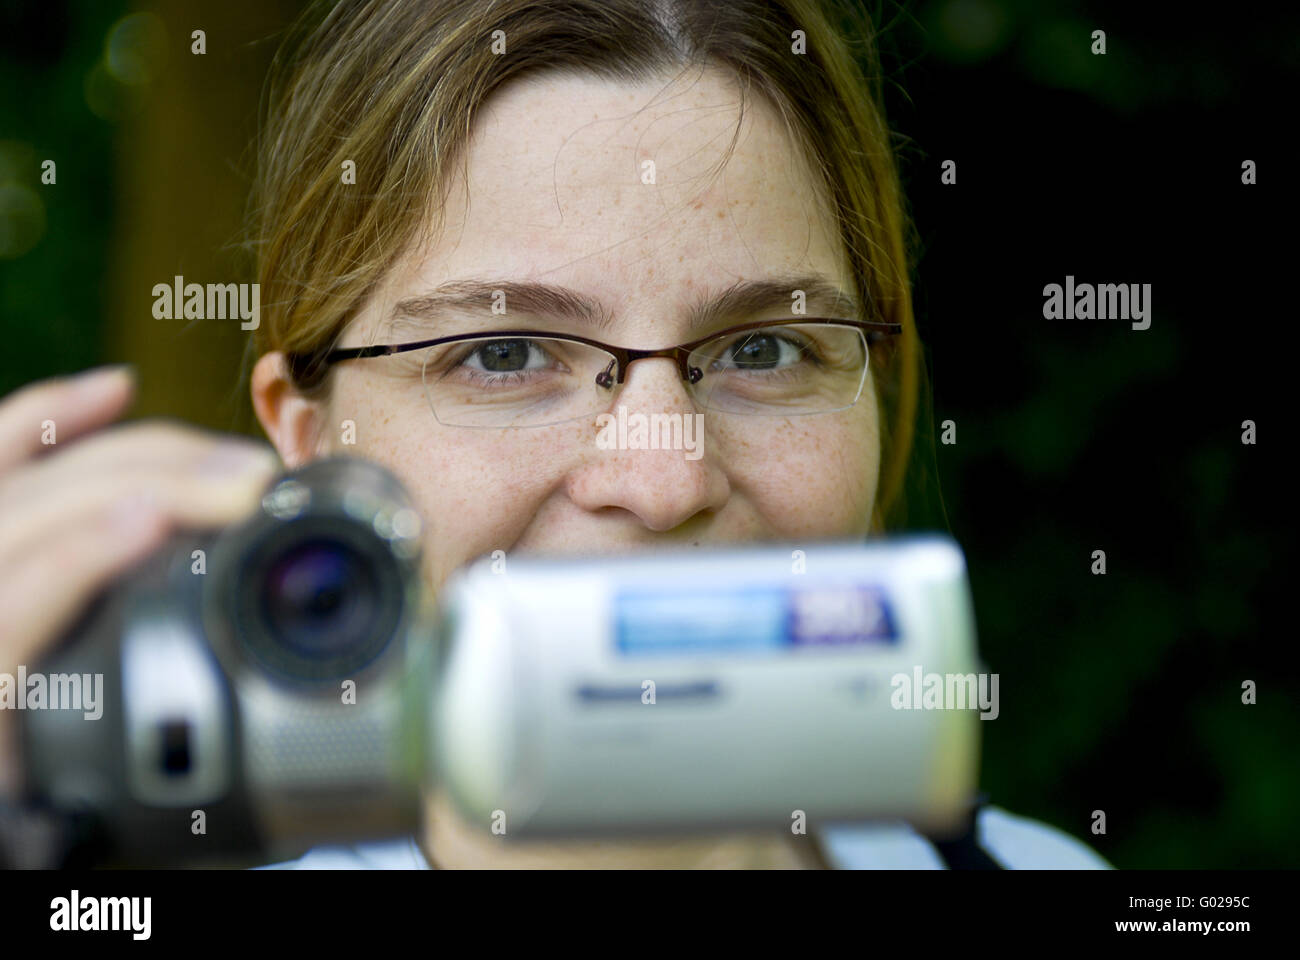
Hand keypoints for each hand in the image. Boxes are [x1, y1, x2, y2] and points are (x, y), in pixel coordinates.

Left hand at [0, 366, 277, 793]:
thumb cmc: (1, 793)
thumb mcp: (33, 819)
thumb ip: (85, 807)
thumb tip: (210, 793)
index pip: (16, 593)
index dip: (89, 551)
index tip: (176, 519)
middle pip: (36, 510)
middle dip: (152, 479)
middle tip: (251, 484)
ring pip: (33, 471)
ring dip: (139, 451)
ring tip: (232, 461)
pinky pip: (1, 449)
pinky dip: (54, 415)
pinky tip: (115, 389)